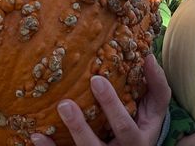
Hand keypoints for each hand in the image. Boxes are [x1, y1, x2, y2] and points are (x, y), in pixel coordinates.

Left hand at [30, 54, 170, 145]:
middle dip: (81, 126)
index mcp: (137, 140)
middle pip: (98, 145)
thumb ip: (157, 86)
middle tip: (65, 104)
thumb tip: (148, 57)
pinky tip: (37, 136)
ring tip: (59, 110)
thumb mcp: (155, 111)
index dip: (111, 105)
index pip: (124, 125)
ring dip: (70, 133)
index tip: (96, 79)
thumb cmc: (143, 125)